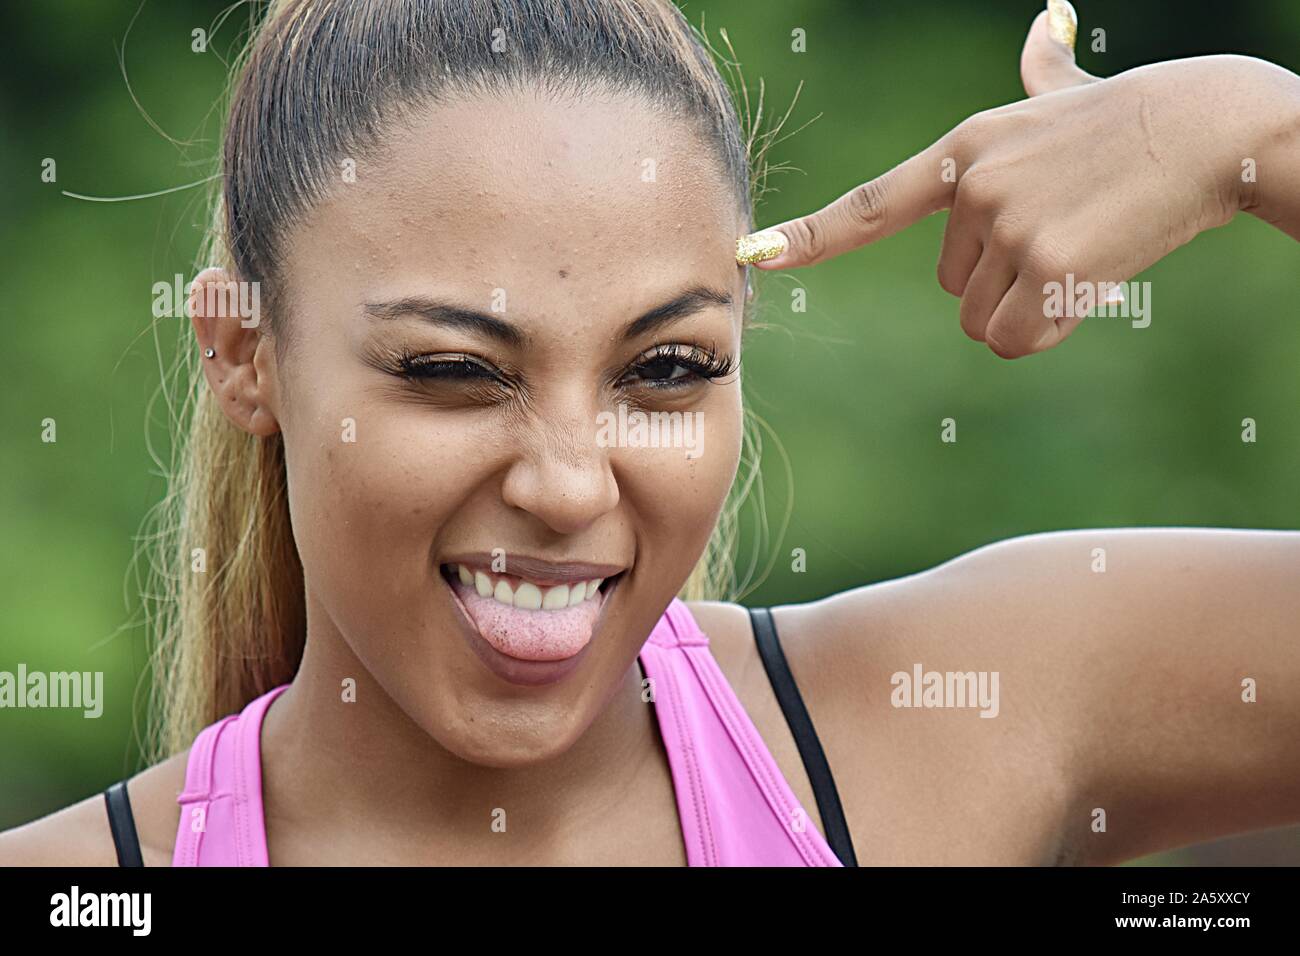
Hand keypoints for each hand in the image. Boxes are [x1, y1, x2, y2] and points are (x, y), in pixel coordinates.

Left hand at [750, 4, 1299, 358]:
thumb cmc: (1138, 113)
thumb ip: (1041, 74)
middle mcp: (971, 188)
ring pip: (984, 321)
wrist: (1209, 126)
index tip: (752, 255)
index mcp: (962, 152)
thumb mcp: (1068, 95)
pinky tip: (1092, 279)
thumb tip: (1047, 21)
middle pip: (954, 289)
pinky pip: (1017, 338)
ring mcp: (1006, 225)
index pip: (870, 205)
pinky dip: (1052, 327)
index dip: (810, 236)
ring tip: (1082, 250)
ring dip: (1028, 307)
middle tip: (1063, 233)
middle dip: (1003, 281)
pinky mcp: (1045, 264)